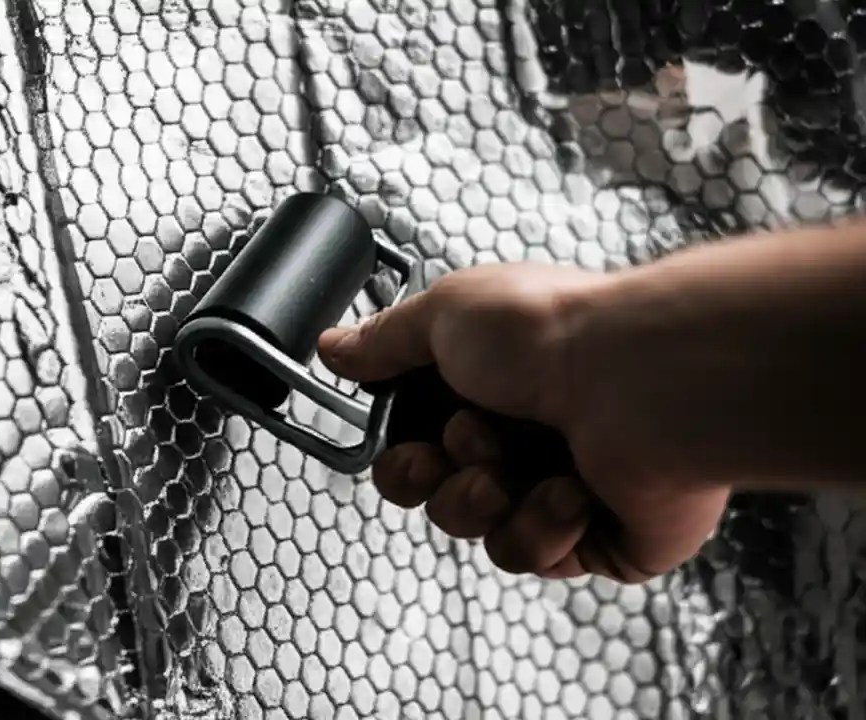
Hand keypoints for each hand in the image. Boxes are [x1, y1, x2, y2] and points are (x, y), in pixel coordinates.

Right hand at [317, 262, 731, 582]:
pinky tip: (571, 490)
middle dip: (438, 477)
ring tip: (517, 470)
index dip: (400, 452)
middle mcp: (522, 433)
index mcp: (488, 382)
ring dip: (484, 500)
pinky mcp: (596, 535)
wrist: (643, 383)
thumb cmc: (556, 334)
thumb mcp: (445, 312)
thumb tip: (337, 346)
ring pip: (478, 529)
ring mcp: (558, 485)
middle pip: (437, 491)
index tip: (405, 437)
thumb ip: (384, 338)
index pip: (415, 439)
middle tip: (468, 445)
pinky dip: (542, 527)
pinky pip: (532, 558)